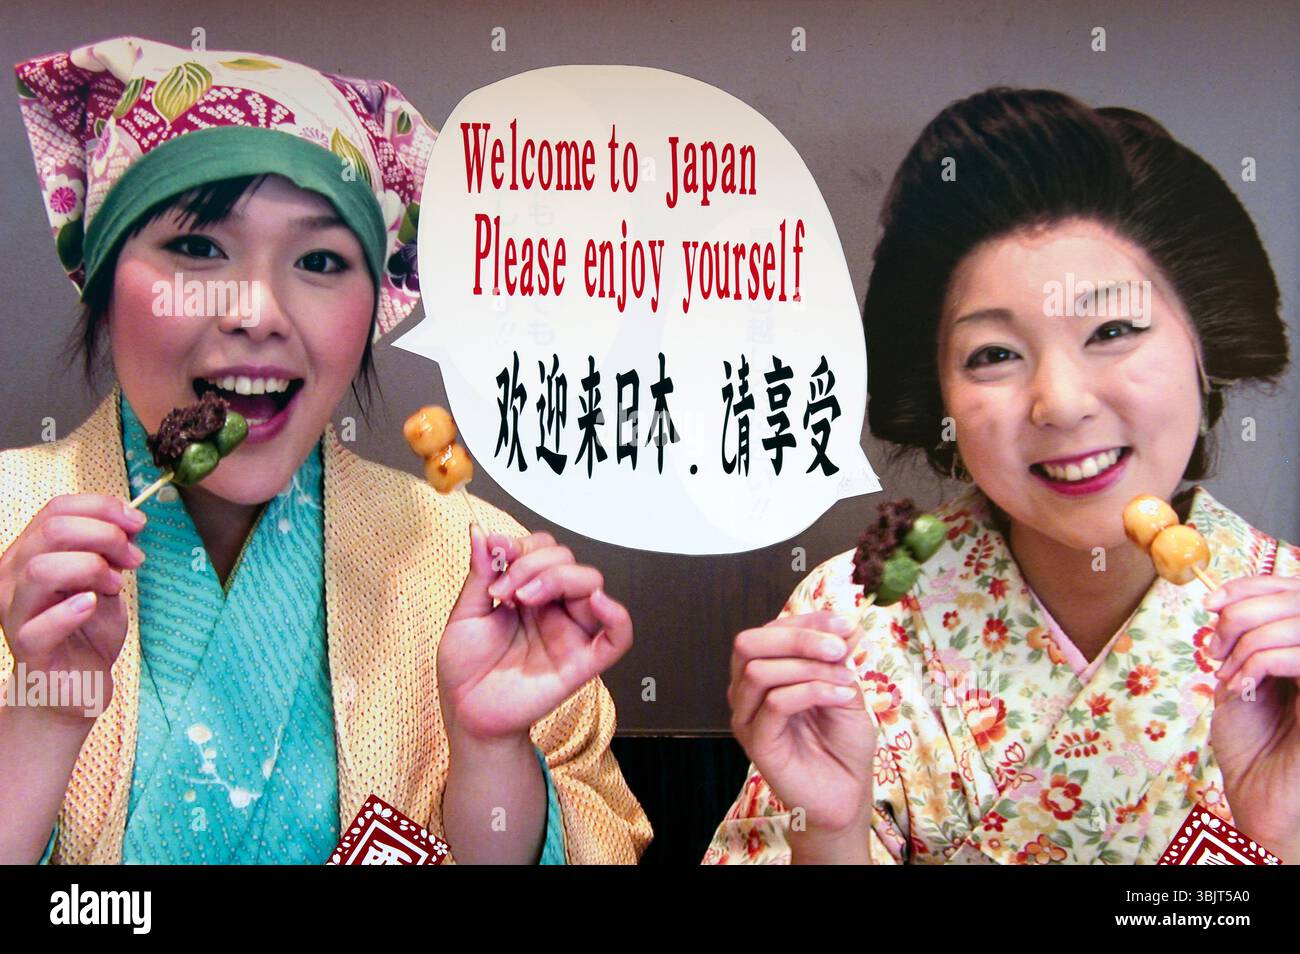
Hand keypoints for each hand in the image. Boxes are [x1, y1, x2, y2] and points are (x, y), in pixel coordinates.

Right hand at [0, 495, 145, 726]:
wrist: (76, 684)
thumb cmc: (87, 629)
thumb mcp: (104, 579)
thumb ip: (110, 550)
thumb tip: (131, 521)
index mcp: (29, 554)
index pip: (56, 510)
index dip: (101, 508)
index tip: (137, 522)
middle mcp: (12, 578)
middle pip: (52, 531)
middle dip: (105, 535)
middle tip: (133, 558)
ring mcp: (15, 613)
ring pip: (41, 570)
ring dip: (90, 568)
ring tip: (114, 585)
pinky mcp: (27, 649)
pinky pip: (38, 626)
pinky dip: (70, 610)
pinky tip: (93, 604)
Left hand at [437, 527, 632, 744]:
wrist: (466, 712)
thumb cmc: (466, 668)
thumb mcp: (465, 613)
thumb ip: (479, 573)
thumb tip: (481, 533)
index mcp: (528, 592)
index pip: (543, 549)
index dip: (522, 545)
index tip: (495, 551)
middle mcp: (553, 607)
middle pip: (567, 560)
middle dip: (534, 563)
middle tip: (504, 588)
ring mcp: (570, 632)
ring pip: (591, 584)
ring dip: (560, 578)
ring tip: (525, 597)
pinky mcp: (584, 661)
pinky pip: (618, 636)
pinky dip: (617, 615)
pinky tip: (597, 602)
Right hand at [727, 611, 874, 842]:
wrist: (847, 795)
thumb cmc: (844, 744)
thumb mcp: (847, 689)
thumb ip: (839, 660)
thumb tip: (845, 626)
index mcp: (766, 671)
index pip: (771, 630)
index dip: (808, 621)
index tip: (846, 625)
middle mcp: (747, 691)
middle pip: (749, 642)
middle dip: (797, 637)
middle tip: (839, 649)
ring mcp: (747, 717)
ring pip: (758, 670)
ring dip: (808, 667)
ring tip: (845, 681)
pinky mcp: (756, 742)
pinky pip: (775, 703)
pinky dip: (813, 692)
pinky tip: (841, 698)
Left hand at [1206, 575, 1299, 857]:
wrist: (1262, 799)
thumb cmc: (1252, 747)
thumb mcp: (1238, 680)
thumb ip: (1241, 642)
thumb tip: (1225, 605)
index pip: (1290, 589)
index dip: (1251, 587)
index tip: (1212, 603)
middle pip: (1295, 598)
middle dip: (1242, 614)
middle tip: (1215, 648)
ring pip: (1297, 622)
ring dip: (1249, 641)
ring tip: (1228, 673)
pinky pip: (1299, 655)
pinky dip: (1261, 661)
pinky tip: (1242, 686)